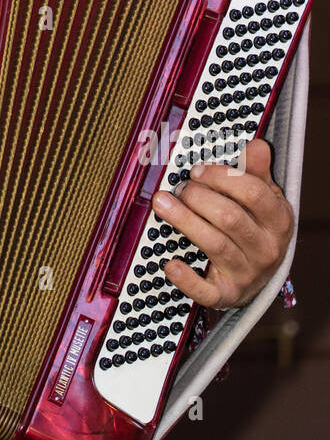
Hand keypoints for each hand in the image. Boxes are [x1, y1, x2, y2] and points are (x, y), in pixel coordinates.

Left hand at [152, 138, 292, 309]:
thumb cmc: (256, 228)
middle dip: (199, 197)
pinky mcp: (227, 294)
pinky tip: (171, 264)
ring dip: (184, 221)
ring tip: (162, 203)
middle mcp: (266, 248)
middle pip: (230, 217)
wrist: (259, 276)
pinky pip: (207, 291)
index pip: (252, 193)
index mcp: (278, 220)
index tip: (197, 170)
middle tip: (180, 187)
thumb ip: (257, 172)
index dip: (220, 177)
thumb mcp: (264, 198)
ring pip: (215, 245)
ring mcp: (247, 273)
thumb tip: (256, 145)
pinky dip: (188, 279)